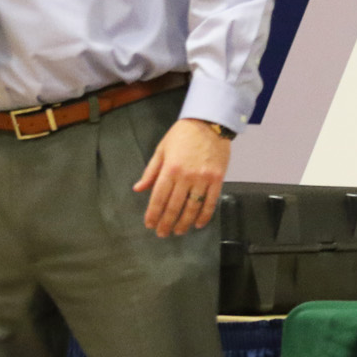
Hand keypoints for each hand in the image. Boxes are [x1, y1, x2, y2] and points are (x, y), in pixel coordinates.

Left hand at [133, 118, 229, 236]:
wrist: (209, 123)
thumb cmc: (182, 135)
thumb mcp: (161, 149)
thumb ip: (151, 172)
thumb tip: (138, 189)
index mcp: (170, 169)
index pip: (159, 197)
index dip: (153, 213)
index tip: (149, 224)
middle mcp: (186, 176)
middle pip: (175, 205)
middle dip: (167, 222)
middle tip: (162, 233)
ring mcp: (203, 179)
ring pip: (193, 207)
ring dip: (184, 222)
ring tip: (178, 231)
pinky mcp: (218, 179)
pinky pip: (211, 201)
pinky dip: (204, 215)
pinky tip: (198, 224)